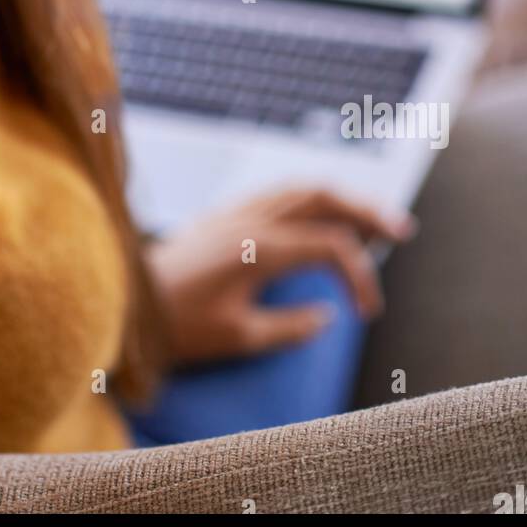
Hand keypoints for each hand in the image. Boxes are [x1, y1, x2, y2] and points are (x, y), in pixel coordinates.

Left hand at [144, 187, 417, 366]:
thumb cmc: (177, 326)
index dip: (360, 275)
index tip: (368, 312)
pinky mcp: (222, 216)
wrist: (125, 301)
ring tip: (370, 220)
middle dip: (365, 211)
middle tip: (402, 231)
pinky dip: (308, 201)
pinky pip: (276, 195)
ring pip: (299, 189)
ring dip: (339, 200)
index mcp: (259, 247)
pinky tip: (320, 217)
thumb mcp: (237, 337)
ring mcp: (234, 211)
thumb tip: (326, 317)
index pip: (331, 246)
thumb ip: (288, 327)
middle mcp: (250, 219)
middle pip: (322, 197)